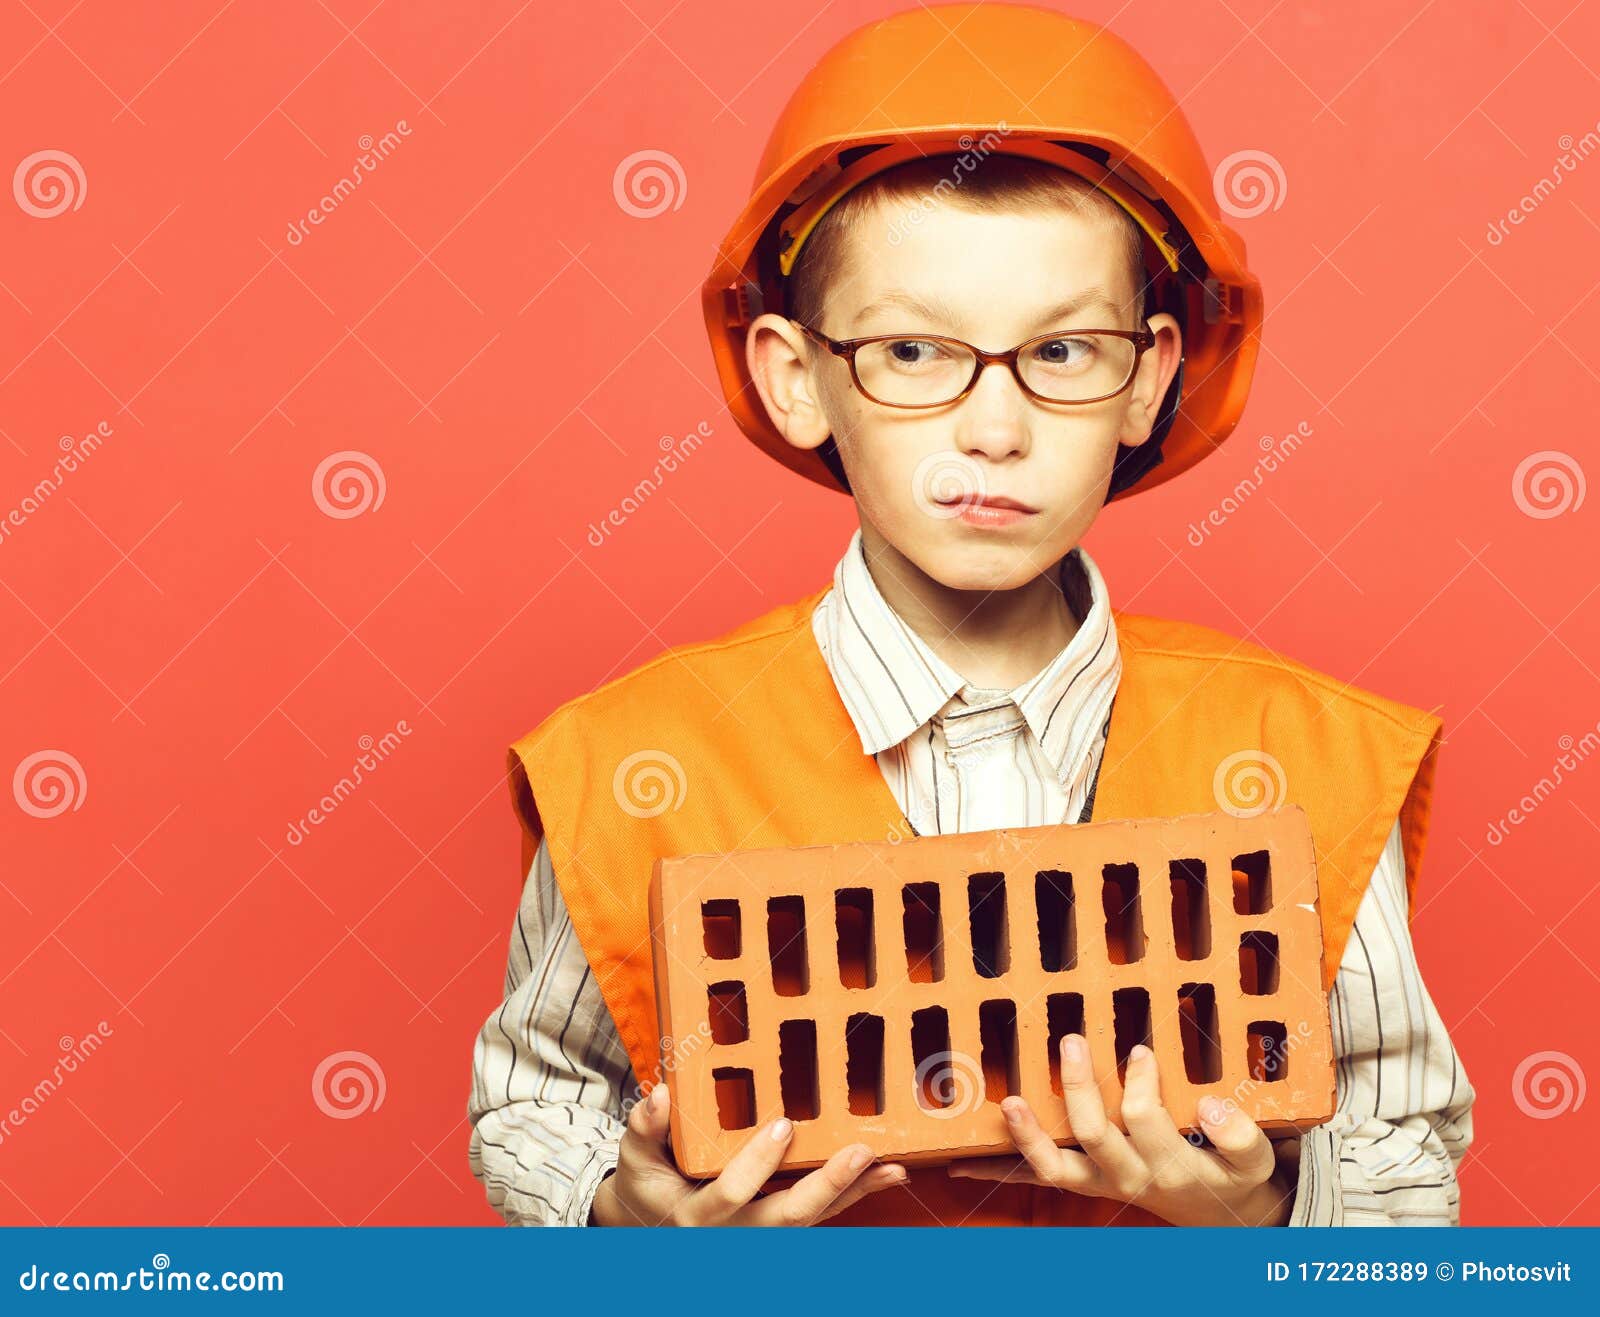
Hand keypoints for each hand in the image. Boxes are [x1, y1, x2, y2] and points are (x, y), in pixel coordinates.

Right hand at [590, 1081, 907, 1224]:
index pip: (731, 1195)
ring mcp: (760, 1239)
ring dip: (853, 1194)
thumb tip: (661, 1095)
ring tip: (890, 1167)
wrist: (653, 1227)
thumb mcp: (637, 1157)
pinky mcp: (781, 1232)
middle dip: (826, 1186)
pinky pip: (821, 1216)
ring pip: (812, 1221)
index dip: (758, 1164)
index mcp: (695, 1216)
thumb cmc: (648, 1184)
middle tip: (859, 1152)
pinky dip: (854, 1196)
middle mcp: (733, 1236)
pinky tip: (885, 1174)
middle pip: (786, 1220)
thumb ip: (645, 1127)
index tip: (782, 1126)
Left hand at [948, 1034, 1296, 1225]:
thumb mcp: (1253, 1159)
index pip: (1145, 1120)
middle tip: (1072, 1042)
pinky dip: (996, 1170)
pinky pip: (1034, 1178)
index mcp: (1170, 1166)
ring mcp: (1099, 1183)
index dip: (1139, 1083)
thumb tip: (1209, 1104)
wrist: (1219, 1216)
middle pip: (1093, 1137)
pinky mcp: (1081, 1182)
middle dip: (1079, 1089)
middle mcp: (1129, 1178)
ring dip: (1028, 1135)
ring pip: (1055, 1168)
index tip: (1139, 1050)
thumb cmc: (1232, 1175)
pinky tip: (959, 1161)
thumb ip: (1239, 1134)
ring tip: (1009, 1100)